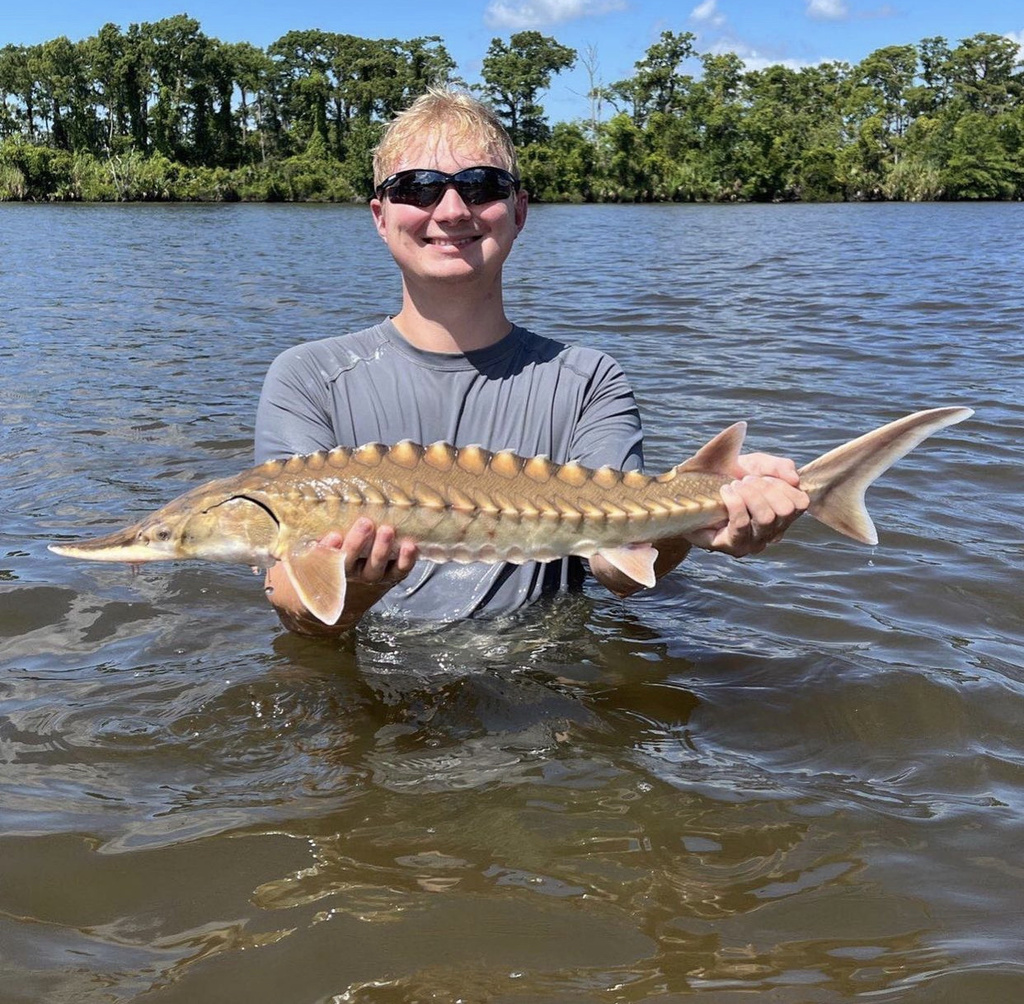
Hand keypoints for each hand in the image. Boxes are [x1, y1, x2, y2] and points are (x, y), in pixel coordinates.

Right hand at [264, 519, 417, 635]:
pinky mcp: (389, 579)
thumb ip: (310, 546)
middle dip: (358, 542)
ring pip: (377, 566)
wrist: (342, 602)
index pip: (325, 561)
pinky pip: (399, 572)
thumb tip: (302, 515)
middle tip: (365, 523)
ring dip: (383, 548)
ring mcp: (371, 578)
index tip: (332, 535)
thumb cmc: (324, 570)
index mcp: (328, 571)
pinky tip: (411, 545)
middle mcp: (350, 576)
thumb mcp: (310, 562)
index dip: (328, 550)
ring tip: (388, 530)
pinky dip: (406, 560)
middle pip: (353, 561)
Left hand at [686, 452, 808, 557]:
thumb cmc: (729, 477)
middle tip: (746, 480)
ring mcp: (754, 542)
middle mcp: (773, 531)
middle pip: (785, 510)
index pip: (800, 503)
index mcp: (783, 514)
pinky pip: (742, 524)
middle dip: (765, 488)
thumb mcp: (757, 464)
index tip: (763, 476)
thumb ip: (779, 466)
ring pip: (766, 518)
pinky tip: (726, 491)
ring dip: (750, 494)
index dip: (783, 484)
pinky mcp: (733, 546)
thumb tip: (794, 479)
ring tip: (735, 485)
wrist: (693, 491)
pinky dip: (735, 502)